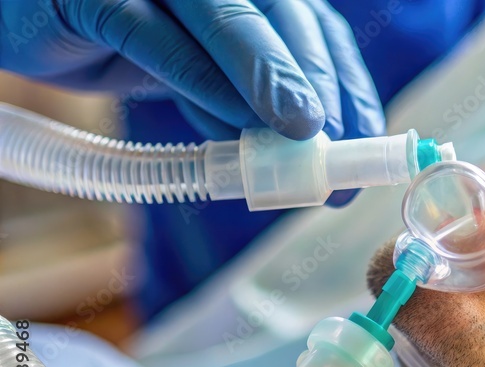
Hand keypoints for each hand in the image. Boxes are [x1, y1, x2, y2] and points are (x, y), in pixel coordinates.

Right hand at [0, 0, 384, 143]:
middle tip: (337, 148)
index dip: (347, 83)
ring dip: (271, 82)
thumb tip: (301, 152)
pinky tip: (233, 125)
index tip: (366, 141)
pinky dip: (200, 81)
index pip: (316, 28)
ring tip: (303, 137)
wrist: (20, 9)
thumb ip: (243, 100)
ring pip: (231, 19)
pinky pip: (156, 37)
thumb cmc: (119, 36)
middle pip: (288, 18)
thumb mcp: (197, 73)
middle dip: (318, 88)